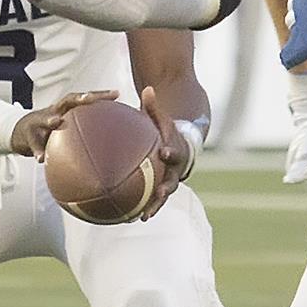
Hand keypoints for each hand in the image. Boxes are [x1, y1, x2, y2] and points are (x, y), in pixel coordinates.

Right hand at [9, 88, 116, 157]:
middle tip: (89, 98)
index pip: (84, 99)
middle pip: (67, 101)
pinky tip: (41, 159)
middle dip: (78, 98)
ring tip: (56, 122)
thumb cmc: (50, 131)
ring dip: (51, 120)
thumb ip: (82, 130)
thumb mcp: (65, 127)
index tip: (116, 94)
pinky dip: (37, 151)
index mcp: (66, 109)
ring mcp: (39, 122)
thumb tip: (111, 142)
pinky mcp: (27, 135)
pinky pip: (33, 143)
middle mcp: (54, 111)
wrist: (20, 132)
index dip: (100, 95)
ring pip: (45, 118)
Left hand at [134, 84, 197, 219]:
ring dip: (153, 207)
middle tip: (158, 194)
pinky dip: (141, 209)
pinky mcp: (160, 191)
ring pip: (161, 198)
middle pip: (172, 181)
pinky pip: (150, 201)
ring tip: (142, 217)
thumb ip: (154, 107)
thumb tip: (148, 89)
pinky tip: (126, 218)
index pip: (175, 151)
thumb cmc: (166, 132)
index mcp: (175, 152)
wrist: (181, 148)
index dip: (171, 152)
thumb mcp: (161, 119)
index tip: (165, 152)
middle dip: (165, 189)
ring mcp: (168, 183)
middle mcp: (175, 171)